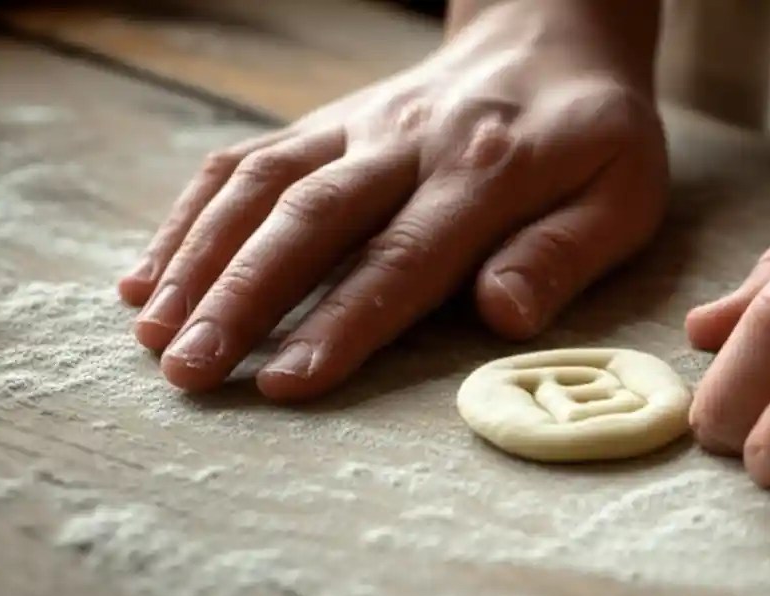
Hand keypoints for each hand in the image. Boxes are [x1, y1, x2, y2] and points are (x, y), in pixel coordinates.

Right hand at [117, 1, 667, 399]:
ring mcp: (357, 126)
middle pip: (311, 219)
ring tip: (154, 334)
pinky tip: (148, 274)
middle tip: (188, 373)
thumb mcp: (621, 195)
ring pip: (261, 185)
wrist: (550, 38)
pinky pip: (246, 159)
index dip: (342, 321)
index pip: (404, 256)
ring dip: (200, 258)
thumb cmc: (594, 138)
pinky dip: (190, 216)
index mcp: (489, 172)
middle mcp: (408, 144)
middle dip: (242, 298)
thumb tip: (501, 316)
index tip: (285, 383)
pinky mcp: (327, 122)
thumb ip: (564, 253)